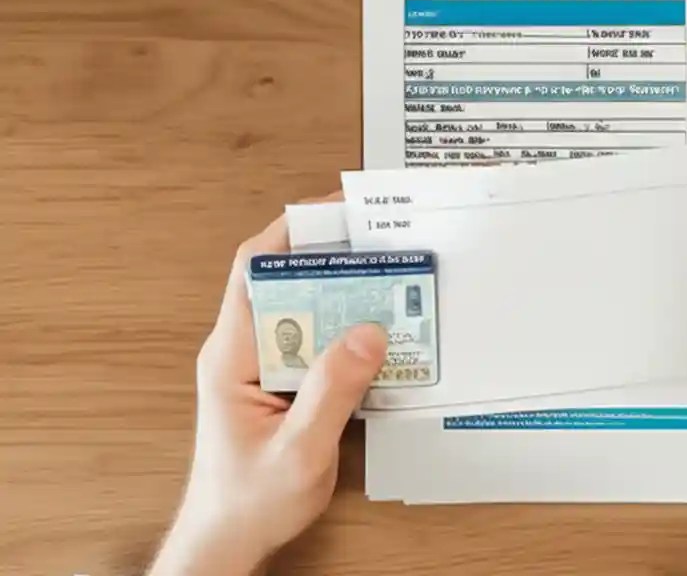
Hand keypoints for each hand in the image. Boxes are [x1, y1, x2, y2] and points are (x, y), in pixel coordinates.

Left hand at [149, 213, 387, 575]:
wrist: (229, 539)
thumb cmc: (247, 501)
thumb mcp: (298, 450)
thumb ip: (331, 391)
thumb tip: (366, 333)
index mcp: (231, 355)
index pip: (254, 269)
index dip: (292, 231)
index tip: (335, 210)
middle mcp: (244, 351)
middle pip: (288, 280)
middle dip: (336, 259)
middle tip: (384, 245)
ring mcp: (264, 366)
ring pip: (308, 310)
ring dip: (348, 298)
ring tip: (393, 286)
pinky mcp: (285, 383)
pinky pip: (319, 342)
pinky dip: (351, 333)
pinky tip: (383, 339)